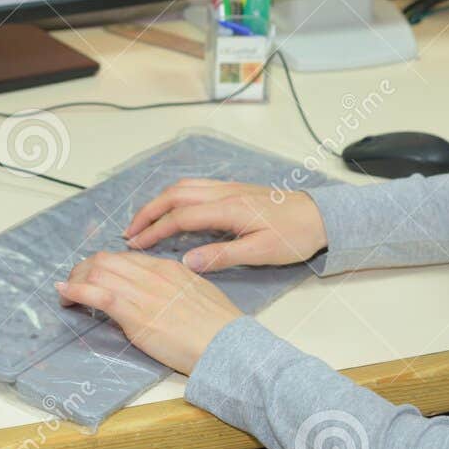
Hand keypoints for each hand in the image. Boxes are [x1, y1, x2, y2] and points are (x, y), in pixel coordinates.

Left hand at [56, 251, 239, 372]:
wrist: (226, 345)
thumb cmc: (218, 326)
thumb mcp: (197, 293)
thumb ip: (174, 287)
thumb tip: (157, 292)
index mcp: (168, 268)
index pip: (124, 257)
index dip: (102, 265)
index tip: (92, 277)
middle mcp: (152, 275)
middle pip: (105, 261)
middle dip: (82, 270)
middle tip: (73, 285)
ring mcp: (143, 293)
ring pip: (97, 272)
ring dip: (74, 281)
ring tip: (66, 294)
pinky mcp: (136, 316)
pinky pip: (99, 294)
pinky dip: (76, 291)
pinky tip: (64, 294)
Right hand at [124, 180, 326, 271]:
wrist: (319, 216)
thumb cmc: (293, 236)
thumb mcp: (260, 253)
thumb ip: (222, 256)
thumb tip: (187, 261)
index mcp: (228, 209)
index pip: (180, 217)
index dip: (155, 231)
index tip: (135, 245)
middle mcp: (224, 193)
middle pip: (174, 195)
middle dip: (148, 211)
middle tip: (129, 231)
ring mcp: (228, 188)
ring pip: (184, 187)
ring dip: (159, 201)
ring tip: (144, 220)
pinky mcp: (234, 189)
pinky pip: (196, 187)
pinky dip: (175, 196)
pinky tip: (172, 208)